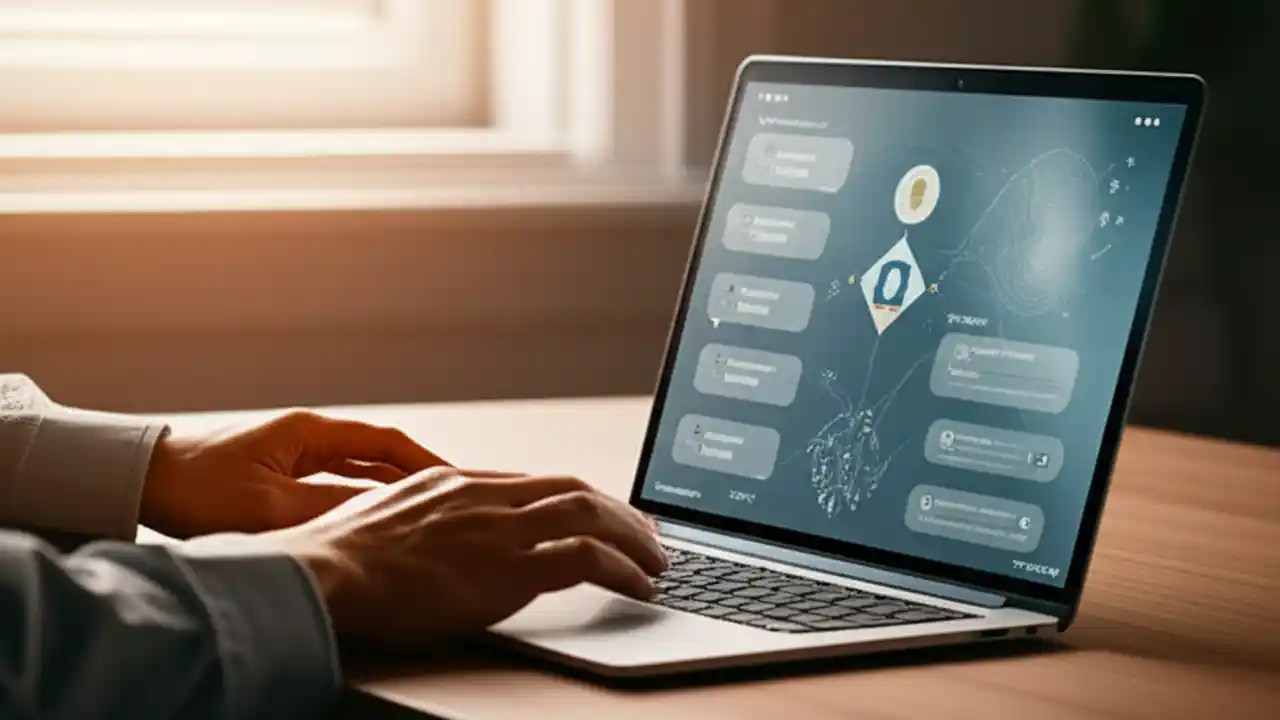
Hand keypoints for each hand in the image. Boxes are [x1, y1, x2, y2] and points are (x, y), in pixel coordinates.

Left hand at [142, 410, 447, 537]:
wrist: (143, 479)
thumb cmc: (200, 489)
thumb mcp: (271, 506)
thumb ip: (332, 508)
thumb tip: (384, 513)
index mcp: (312, 432)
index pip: (387, 443)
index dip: (426, 462)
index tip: (459, 482)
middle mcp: (309, 435)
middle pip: (379, 452)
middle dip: (417, 473)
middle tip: (453, 496)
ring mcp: (295, 451)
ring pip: (359, 467)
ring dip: (391, 484)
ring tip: (425, 507)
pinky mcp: (280, 470)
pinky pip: (336, 479)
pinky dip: (361, 492)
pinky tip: (377, 512)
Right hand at [258, 466, 666, 646]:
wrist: (323, 575)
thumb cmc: (337, 561)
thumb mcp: (382, 521)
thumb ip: (421, 523)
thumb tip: (433, 542)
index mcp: (455, 483)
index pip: (535, 484)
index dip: (577, 500)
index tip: (599, 515)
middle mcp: (485, 496)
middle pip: (574, 490)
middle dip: (618, 511)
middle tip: (646, 532)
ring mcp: (499, 528)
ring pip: (591, 516)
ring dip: (633, 538)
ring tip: (656, 560)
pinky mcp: (509, 567)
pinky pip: (587, 559)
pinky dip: (623, 568)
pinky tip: (640, 584)